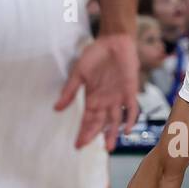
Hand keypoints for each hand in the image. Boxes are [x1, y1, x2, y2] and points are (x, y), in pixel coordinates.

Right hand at [55, 33, 138, 150]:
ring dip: (112, 134)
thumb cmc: (95, 55)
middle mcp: (105, 101)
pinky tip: (126, 131)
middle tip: (86, 146)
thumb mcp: (79, 73)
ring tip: (108, 147)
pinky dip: (130, 119)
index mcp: (93, 98)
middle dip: (93, 135)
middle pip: (99, 123)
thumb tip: (57, 108)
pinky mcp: (130, 91)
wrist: (113, 40)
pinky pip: (131, 108)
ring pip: (115, 120)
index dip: (83, 132)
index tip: (77, 145)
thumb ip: (70, 91)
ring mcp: (118, 97)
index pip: (87, 120)